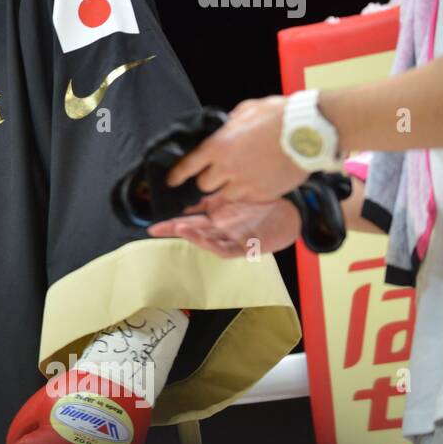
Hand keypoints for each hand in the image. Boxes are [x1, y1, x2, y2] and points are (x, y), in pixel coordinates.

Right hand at [146, 193, 301, 258]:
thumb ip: (211, 198)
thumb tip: (188, 194)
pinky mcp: (245, 247)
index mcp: (216, 217)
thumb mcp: (234, 197)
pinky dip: (212, 245)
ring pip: (207, 240)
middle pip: (193, 230)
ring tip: (177, 229)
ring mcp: (232, 239)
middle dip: (173, 230)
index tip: (153, 223)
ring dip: (192, 237)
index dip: (170, 222)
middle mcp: (220, 229)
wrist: (289, 215)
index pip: (188, 218)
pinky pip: (225, 249)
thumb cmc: (262, 206)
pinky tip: (203, 237)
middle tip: (156, 228)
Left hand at [165, 96, 308, 202]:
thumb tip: (224, 128)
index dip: (177, 175)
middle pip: (203, 186)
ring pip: (225, 196)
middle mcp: (227, 168)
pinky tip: (258, 181)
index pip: (187, 166)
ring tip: (240, 179)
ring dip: (228, 189)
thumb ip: (229, 124)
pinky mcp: (264, 193)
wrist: (310, 130)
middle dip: (206, 181)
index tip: (171, 181)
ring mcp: (245, 183)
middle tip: (214, 176)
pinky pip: (249, 198)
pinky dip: (250, 193)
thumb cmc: (279, 116)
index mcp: (217, 146)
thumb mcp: (246, 110)